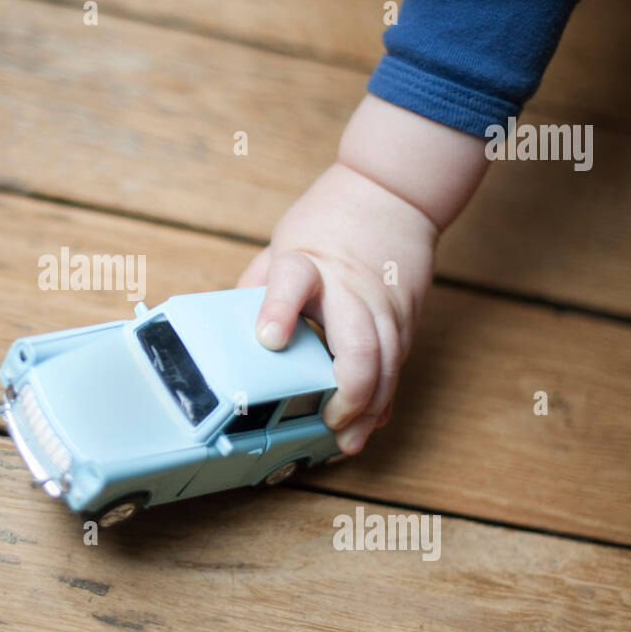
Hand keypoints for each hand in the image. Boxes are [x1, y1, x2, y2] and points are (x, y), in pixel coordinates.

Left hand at [238, 95, 488, 455]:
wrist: (393, 192)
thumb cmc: (329, 219)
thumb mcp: (281, 243)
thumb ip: (257, 287)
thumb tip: (223, 332)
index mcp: (308, 263)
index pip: (292, 282)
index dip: (278, 312)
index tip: (267, 341)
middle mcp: (351, 288)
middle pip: (359, 346)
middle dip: (348, 393)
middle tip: (329, 420)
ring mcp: (385, 305)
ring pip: (387, 366)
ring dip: (370, 408)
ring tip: (347, 440)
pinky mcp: (407, 316)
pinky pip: (398, 365)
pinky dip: (384, 398)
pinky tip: (370, 422)